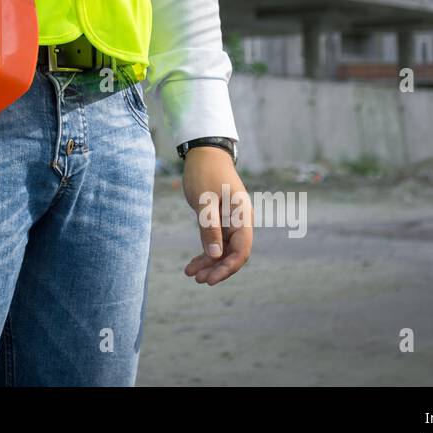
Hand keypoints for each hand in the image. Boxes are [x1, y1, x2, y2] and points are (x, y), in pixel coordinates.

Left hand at [181, 147, 252, 285]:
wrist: (205, 152)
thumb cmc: (205, 172)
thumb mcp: (204, 200)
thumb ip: (209, 227)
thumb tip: (214, 255)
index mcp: (241, 216)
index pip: (242, 250)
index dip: (228, 267)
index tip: (210, 279)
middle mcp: (240, 221)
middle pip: (233, 253)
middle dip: (217, 269)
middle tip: (198, 280)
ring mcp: (231, 221)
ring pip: (223, 249)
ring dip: (209, 263)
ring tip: (191, 274)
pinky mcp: (220, 219)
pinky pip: (216, 241)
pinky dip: (205, 252)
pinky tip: (193, 263)